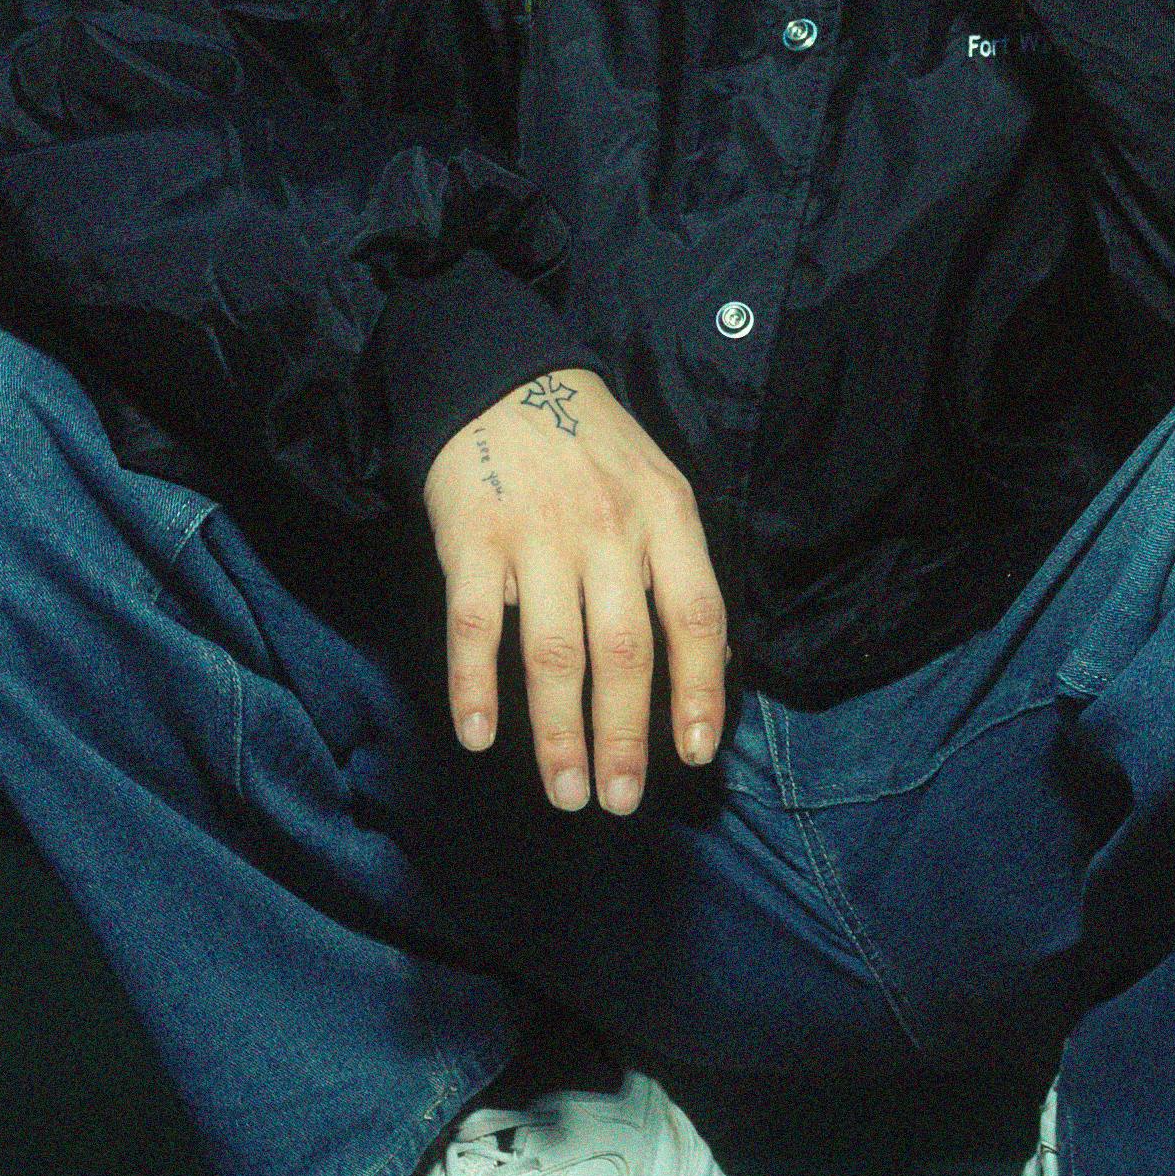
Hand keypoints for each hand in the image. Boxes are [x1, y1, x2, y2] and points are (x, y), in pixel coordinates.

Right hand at [414, 368, 727, 810]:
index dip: (699, 689)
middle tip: (619, 800)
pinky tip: (479, 736)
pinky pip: (473, 625)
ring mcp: (537, 533)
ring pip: (552, 652)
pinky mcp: (471, 537)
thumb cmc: (591, 447)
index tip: (695, 753)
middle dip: (624, 736)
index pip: (695, 614)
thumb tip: (703, 668)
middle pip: (622, 650)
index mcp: (665, 515)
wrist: (502, 375)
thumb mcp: (657, 485)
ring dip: (558, 733)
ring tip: (565, 793)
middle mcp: (607, 528)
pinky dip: (473, 686)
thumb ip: (675, 567)